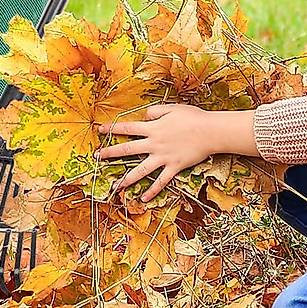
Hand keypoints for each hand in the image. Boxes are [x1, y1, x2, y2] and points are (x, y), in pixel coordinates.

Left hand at [96, 104, 215, 201]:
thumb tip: (143, 117)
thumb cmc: (192, 117)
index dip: (112, 128)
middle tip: (97, 157)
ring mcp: (163, 158)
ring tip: (115, 186)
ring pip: (141, 170)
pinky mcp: (174, 168)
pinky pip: (161, 182)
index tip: (100, 130)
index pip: (127, 128)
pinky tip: (144, 198)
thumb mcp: (171, 108)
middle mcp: (154, 144)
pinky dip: (152, 191)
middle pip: (128, 149)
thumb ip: (154, 112)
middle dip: (110, 153)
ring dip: (126, 179)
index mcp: (152, 128)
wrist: (209, 132)